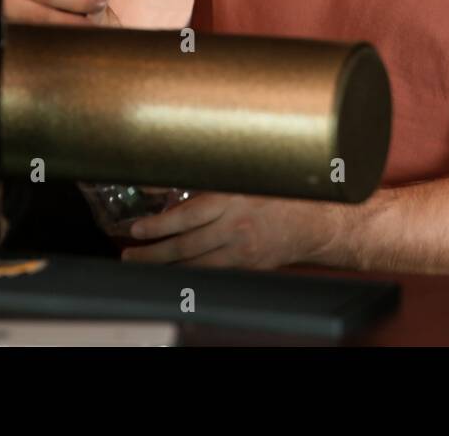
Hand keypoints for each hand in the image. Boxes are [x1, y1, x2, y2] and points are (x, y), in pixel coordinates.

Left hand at [119, 192, 334, 269]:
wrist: (319, 221)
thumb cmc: (285, 190)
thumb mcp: (248, 175)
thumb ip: (214, 178)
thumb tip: (173, 179)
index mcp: (235, 198)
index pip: (188, 215)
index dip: (159, 224)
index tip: (137, 228)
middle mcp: (237, 226)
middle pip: (186, 245)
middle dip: (153, 251)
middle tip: (130, 252)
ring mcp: (243, 250)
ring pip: (195, 264)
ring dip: (165, 266)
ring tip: (142, 263)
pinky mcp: (248, 265)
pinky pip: (212, 272)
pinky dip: (190, 272)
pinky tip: (174, 271)